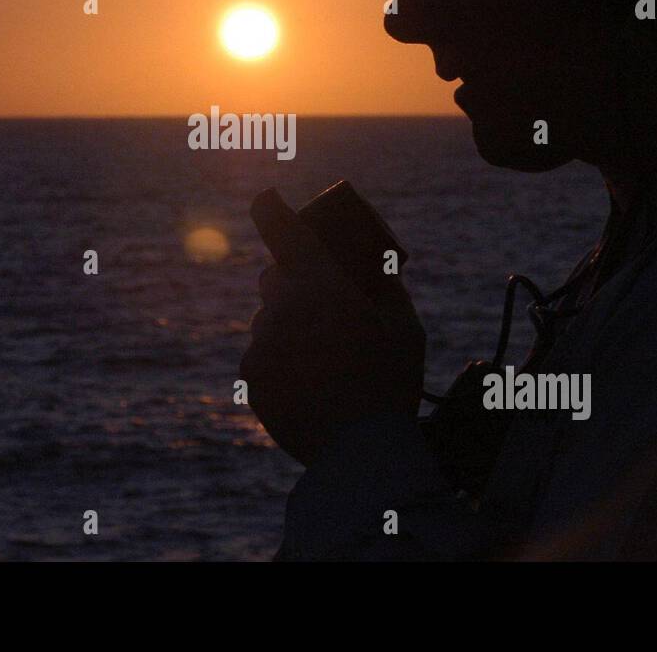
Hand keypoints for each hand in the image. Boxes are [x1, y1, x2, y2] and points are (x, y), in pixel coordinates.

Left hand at [240, 188, 425, 465]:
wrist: (359, 454)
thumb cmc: (390, 382)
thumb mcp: (404, 324)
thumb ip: (383, 282)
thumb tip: (370, 259)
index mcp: (317, 283)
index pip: (276, 223)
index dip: (271, 207)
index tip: (270, 202)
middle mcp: (279, 307)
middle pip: (273, 276)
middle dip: (295, 280)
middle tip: (324, 303)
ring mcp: (260, 345)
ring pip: (269, 320)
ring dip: (289, 326)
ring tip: (326, 359)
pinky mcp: (251, 380)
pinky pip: (262, 356)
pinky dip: (281, 362)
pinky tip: (312, 384)